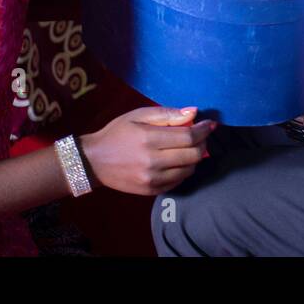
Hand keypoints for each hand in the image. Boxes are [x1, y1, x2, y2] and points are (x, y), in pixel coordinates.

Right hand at [79, 105, 214, 195]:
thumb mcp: (138, 115)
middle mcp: (152, 161)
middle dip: (203, 143)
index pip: (188, 136)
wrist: (93, 161)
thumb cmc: (117, 133)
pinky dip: (184, 170)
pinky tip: (179, 161)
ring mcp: (152, 179)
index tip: (209, 124)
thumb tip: (193, 112)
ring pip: (189, 170)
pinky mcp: (150, 191)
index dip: (203, 129)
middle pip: (193, 155)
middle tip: (202, 136)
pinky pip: (178, 182)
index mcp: (148, 139)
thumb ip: (167, 114)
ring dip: (195, 158)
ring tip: (190, 148)